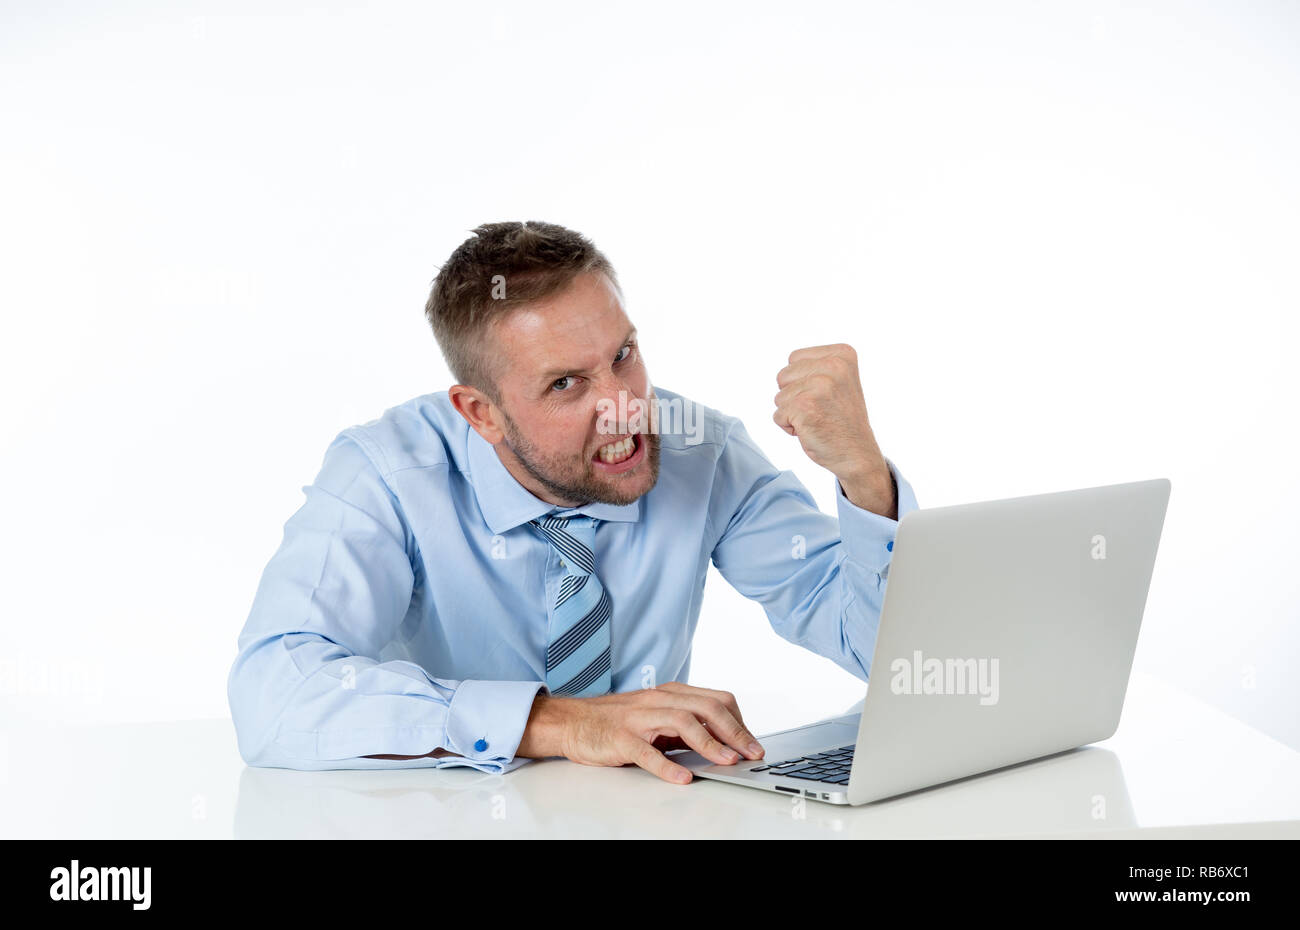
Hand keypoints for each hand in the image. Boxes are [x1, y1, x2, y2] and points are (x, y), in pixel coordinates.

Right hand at [516, 681, 764, 784]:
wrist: (574, 722)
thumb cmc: (618, 722)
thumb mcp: (658, 718)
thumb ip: (687, 726)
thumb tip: (724, 743)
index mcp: (671, 694)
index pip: (717, 700)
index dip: (740, 722)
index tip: (753, 744)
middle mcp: (658, 700)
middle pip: (707, 708)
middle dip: (735, 732)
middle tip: (751, 754)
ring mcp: (639, 718)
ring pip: (683, 723)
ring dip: (710, 744)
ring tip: (727, 761)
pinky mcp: (621, 738)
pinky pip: (647, 752)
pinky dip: (668, 766)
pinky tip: (683, 778)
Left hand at [773, 342, 894, 515]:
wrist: (857, 453)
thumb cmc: (842, 419)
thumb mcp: (837, 381)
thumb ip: (815, 367)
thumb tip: (782, 372)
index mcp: (842, 354)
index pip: (794, 358)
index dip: (802, 381)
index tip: (825, 395)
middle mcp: (833, 365)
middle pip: (783, 375)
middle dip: (794, 396)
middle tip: (820, 409)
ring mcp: (819, 385)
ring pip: (779, 397)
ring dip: (792, 412)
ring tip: (817, 419)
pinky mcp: (805, 406)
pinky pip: (778, 416)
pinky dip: (789, 427)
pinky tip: (812, 430)